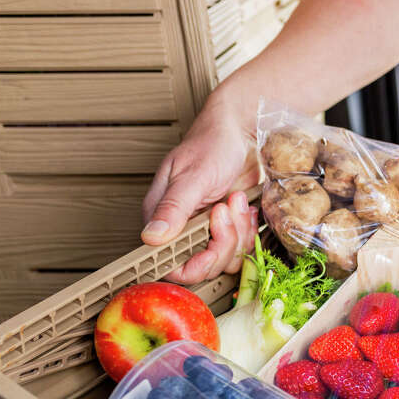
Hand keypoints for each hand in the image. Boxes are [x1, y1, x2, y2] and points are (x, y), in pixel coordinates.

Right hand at [141, 95, 260, 283]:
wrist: (242, 133)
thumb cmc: (213, 145)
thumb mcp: (192, 176)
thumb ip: (173, 208)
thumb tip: (150, 237)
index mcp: (163, 217)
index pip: (171, 263)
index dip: (193, 265)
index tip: (211, 249)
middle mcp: (184, 227)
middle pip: (204, 265)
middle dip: (223, 242)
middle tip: (226, 209)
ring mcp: (208, 229)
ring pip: (227, 258)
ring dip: (238, 232)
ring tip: (235, 200)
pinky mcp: (230, 228)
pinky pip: (242, 247)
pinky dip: (249, 230)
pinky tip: (245, 206)